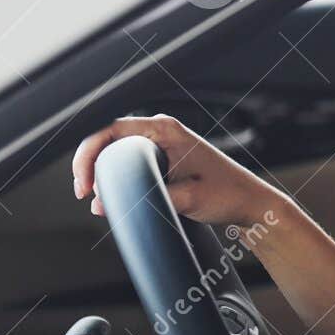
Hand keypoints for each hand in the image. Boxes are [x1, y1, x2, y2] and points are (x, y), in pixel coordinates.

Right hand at [70, 114, 284, 228]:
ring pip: (118, 154)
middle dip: (93, 167)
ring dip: (105, 175)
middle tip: (88, 196)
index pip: (110, 130)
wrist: (251, 203)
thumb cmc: (227, 194)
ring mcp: (162, 145)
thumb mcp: (185, 198)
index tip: (83, 185)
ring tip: (101, 201)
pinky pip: (131, 164)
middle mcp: (161, 131)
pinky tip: (114, 199)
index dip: (88, 155)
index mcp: (165, 129)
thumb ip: (143, 199)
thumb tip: (102, 205)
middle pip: (109, 141)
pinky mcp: (164, 160)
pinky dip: (119, 180)